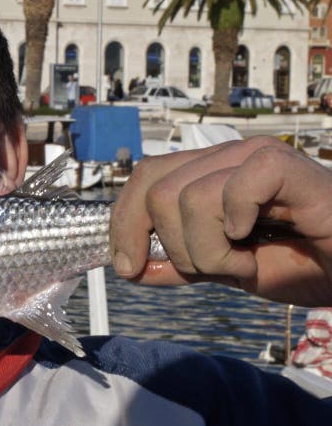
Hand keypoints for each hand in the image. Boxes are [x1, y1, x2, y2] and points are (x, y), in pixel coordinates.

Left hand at [110, 136, 331, 305]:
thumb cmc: (302, 260)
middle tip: (216, 267)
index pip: (143, 179)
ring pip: (188, 198)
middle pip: (156, 191)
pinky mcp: (287, 168)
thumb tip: (128, 267)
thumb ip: (178, 263)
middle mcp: (227, 157)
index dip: (124, 222)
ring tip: (245, 261)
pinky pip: (236, 188)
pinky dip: (237, 226)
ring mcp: (256, 158)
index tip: (127, 266)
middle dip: (174, 246)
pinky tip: (256, 239)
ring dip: (209, 250)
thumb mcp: (225, 269)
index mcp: (207, 172)